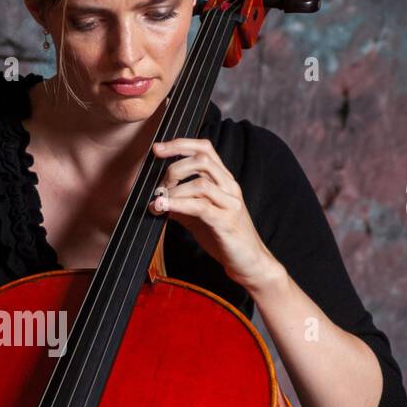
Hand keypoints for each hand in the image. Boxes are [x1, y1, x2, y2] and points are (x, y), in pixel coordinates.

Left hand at [149, 137, 281, 290]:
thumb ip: (180, 204)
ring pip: (200, 183)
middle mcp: (229, 187)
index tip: (158, 149)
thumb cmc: (224, 237)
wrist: (249, 262)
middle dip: (174, 167)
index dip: (180, 144)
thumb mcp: (198, 217)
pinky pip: (199, 207)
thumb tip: (157, 199)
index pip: (205, 149)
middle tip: (160, 186)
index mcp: (224, 180)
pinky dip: (177, 205)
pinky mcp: (226, 222)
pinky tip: (163, 208)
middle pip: (202, 159)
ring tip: (160, 202)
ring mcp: (230, 203)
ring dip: (174, 190)